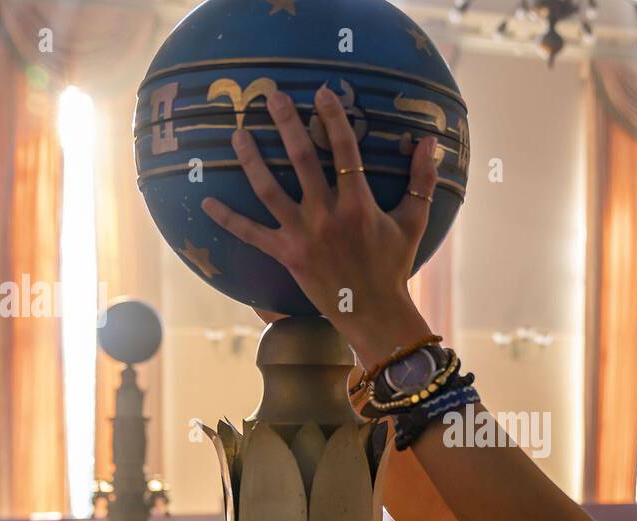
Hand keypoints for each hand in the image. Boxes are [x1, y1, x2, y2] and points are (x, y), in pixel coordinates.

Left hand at [202, 85, 437, 367]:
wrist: (373, 312)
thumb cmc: (394, 266)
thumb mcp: (413, 222)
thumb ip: (422, 181)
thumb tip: (430, 142)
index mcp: (359, 203)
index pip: (345, 149)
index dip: (333, 117)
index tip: (321, 93)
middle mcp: (327, 215)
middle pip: (301, 159)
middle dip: (286, 123)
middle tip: (271, 96)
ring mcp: (304, 234)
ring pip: (270, 189)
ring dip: (251, 159)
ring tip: (238, 134)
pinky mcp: (286, 255)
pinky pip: (251, 234)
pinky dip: (228, 219)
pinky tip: (206, 202)